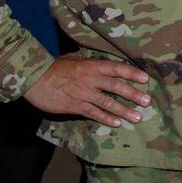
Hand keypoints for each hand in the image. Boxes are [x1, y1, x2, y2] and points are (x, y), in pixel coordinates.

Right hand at [23, 54, 150, 126]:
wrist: (33, 79)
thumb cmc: (53, 67)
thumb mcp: (71, 58)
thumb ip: (86, 60)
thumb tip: (96, 58)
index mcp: (91, 66)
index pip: (116, 68)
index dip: (132, 73)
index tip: (145, 79)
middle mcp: (90, 80)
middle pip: (116, 87)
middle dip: (133, 94)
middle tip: (148, 101)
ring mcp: (83, 94)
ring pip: (108, 103)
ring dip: (124, 110)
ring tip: (137, 117)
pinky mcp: (75, 106)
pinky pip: (94, 113)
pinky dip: (106, 119)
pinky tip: (117, 123)